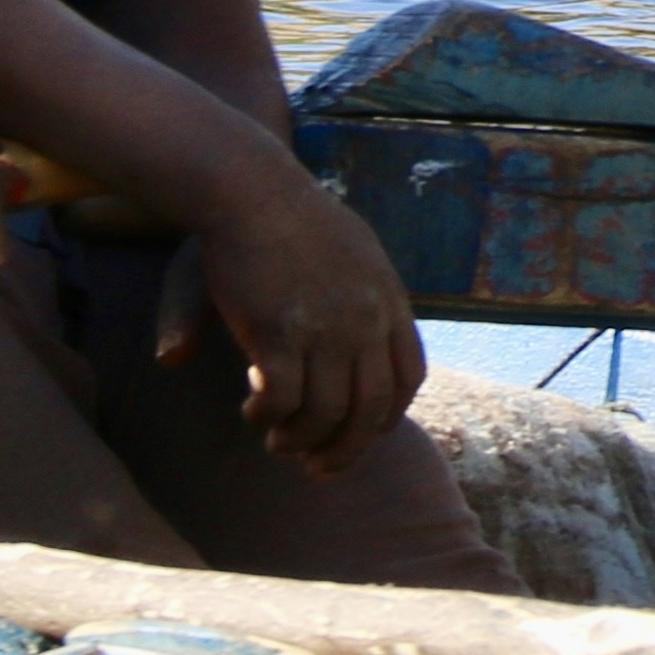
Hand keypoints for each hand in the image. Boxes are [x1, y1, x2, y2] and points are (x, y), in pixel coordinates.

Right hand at [166, 156, 424, 468]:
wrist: (247, 185)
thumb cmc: (282, 215)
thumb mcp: (331, 258)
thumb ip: (335, 311)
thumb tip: (340, 340)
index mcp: (388, 298)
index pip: (407, 376)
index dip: (387, 415)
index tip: (364, 435)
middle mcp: (366, 319)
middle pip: (372, 408)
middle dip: (348, 449)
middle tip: (320, 469)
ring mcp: (326, 328)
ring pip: (327, 413)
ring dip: (302, 440)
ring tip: (279, 445)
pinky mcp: (279, 333)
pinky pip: (282, 401)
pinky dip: (268, 418)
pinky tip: (252, 414)